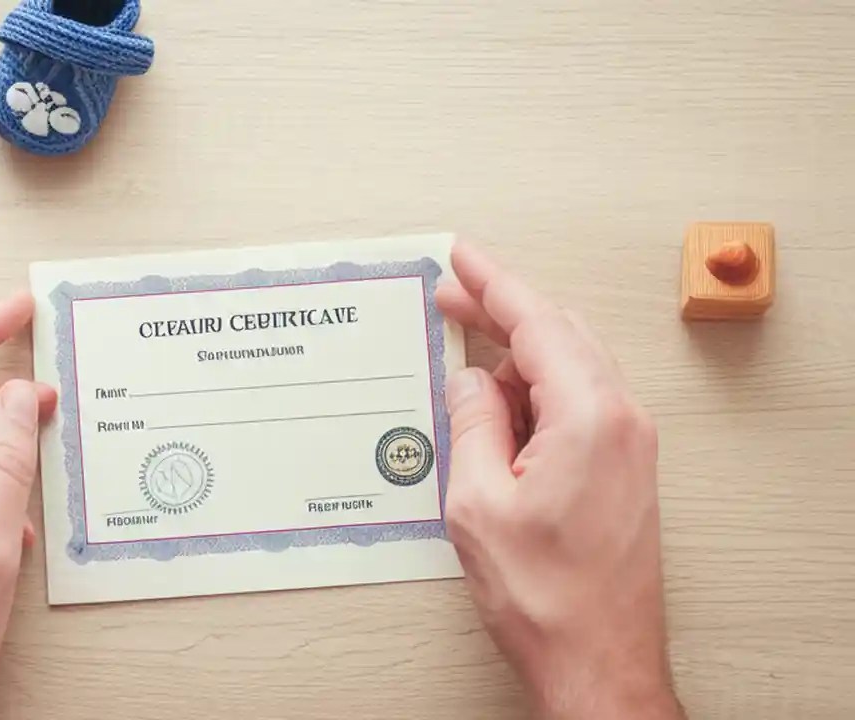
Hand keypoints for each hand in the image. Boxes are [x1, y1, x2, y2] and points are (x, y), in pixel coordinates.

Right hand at [435, 244, 683, 719]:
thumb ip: (471, 425)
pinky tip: (497, 421)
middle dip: (500, 316)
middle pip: (558, 336)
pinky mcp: (626, 469)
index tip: (461, 257)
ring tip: (462, 390)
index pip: (537, 321)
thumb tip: (469, 382)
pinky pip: (577, 406)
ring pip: (567, 371)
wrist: (599, 661)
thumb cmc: (546, 597)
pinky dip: (534, 399)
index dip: (492, 283)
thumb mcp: (478, 503)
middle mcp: (622, 420)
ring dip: (514, 367)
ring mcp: (630, 445)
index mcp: (590, 416)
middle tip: (449, 302)